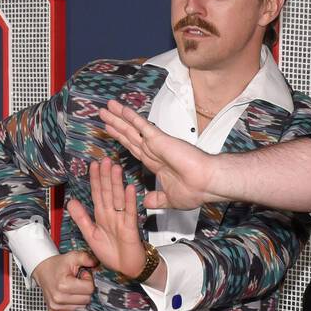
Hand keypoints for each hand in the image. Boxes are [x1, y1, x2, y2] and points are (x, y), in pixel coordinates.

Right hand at [32, 249, 97, 310]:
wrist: (42, 271)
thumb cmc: (57, 265)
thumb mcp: (71, 257)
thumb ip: (85, 258)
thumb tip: (97, 263)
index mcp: (63, 285)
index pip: (89, 289)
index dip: (88, 280)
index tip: (83, 276)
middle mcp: (59, 298)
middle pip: (87, 300)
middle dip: (86, 291)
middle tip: (78, 282)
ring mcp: (56, 307)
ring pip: (82, 308)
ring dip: (81, 299)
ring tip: (73, 289)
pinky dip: (74, 306)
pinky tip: (70, 297)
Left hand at [64, 156, 145, 276]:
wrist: (126, 269)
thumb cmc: (111, 253)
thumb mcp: (91, 235)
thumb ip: (81, 218)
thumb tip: (71, 201)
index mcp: (101, 216)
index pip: (97, 194)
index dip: (95, 180)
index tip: (93, 165)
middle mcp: (112, 215)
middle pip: (108, 192)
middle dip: (106, 176)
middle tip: (105, 160)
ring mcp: (122, 220)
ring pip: (118, 198)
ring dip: (117, 183)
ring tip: (115, 168)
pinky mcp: (131, 228)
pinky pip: (130, 212)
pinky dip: (129, 201)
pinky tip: (129, 189)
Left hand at [98, 99, 214, 209]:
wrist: (206, 184)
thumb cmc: (196, 191)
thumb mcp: (170, 199)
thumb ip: (157, 199)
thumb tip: (147, 203)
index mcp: (157, 164)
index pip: (134, 149)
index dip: (122, 140)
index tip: (112, 132)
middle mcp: (155, 151)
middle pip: (130, 136)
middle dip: (116, 125)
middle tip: (103, 114)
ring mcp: (157, 144)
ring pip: (132, 128)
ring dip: (118, 117)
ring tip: (106, 108)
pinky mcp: (160, 140)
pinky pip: (142, 126)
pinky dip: (131, 117)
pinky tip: (121, 109)